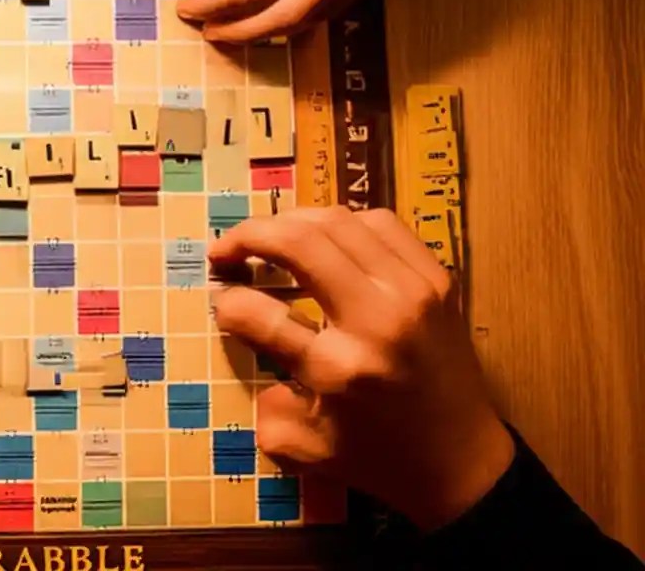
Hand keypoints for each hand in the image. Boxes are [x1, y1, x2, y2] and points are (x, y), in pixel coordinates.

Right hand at [210, 207, 513, 529]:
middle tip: (226, 248)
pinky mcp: (437, 279)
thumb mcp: (304, 446)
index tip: (221, 299)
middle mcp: (376, 320)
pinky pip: (382, 224)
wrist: (464, 463)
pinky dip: (342, 222)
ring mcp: (413, 291)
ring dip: (291, 221)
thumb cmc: (379, 459)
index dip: (229, 302)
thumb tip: (243, 335)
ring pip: (338, 221)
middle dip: (249, 236)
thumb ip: (261, 397)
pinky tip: (324, 239)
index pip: (262, 315)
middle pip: (300, 244)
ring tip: (269, 237)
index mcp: (339, 369)